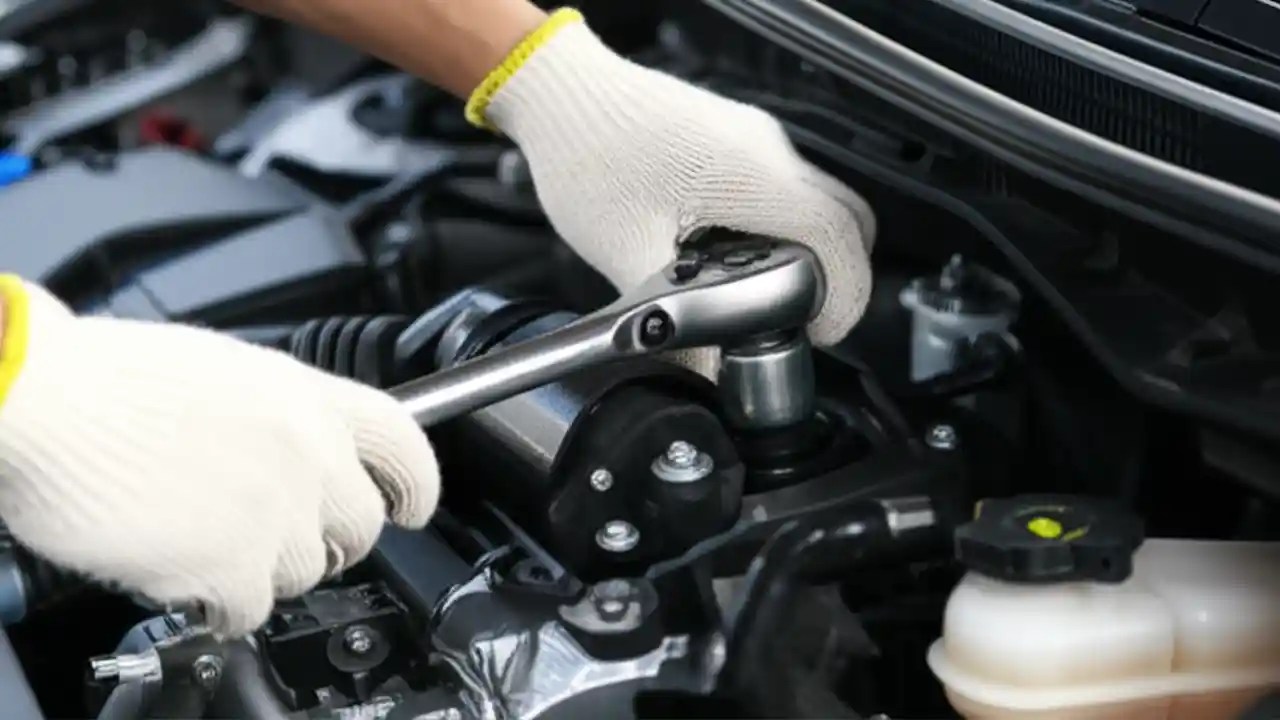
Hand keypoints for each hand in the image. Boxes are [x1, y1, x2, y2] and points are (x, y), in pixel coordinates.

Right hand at [0, 278, 438, 636]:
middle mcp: (307, 452)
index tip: (415, 506)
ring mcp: (275, 511)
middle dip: (333, 540)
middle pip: (361, 523)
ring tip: (218, 548)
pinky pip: (254, 610)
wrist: (44, 399)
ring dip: (270, 570)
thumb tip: (289, 451)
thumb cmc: (106, 379)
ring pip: (307, 571)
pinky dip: (226, 606)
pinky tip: (192, 581)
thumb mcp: (222, 372)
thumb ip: (275, 414)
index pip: (403, 442)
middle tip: (295, 540)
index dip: (419, 482)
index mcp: (307, 396)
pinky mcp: (233, 564)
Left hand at [478, 13, 875, 373]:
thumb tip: (703, 374)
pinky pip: (786, 190)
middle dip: (838, 278)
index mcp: (748, 174)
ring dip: (807, 253)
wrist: (561, 92)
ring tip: (758, 290)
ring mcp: (758, 139)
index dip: (846, 294)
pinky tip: (731, 253)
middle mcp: (766, 148)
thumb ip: (672, 322)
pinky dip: (781, 230)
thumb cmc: (585, 155)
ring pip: (820, 203)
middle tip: (799, 318)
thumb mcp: (626, 257)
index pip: (839, 234)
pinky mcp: (741, 140)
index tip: (821, 332)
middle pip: (848, 220)